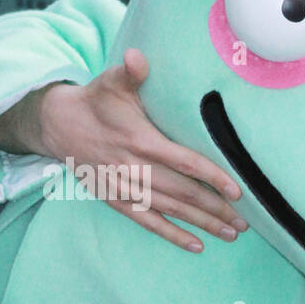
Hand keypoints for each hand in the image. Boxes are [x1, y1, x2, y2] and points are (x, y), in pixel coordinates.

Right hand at [38, 49, 246, 250]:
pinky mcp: (117, 201)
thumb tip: (139, 58)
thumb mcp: (112, 83)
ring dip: (203, 224)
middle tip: (246, 221)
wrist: (58, 125)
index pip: (184, 162)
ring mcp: (125, 188)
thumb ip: (131, 72)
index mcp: (140, 140)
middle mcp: (134, 168)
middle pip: (184, 192)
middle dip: (217, 208)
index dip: (212, 177)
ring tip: (232, 233)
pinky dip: (173, 235)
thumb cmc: (97, 102)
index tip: (237, 191)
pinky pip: (148, 222)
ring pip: (171, 210)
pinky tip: (197, 245)